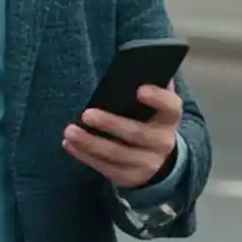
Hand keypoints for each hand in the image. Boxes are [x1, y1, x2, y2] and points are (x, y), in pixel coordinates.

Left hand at [62, 81, 181, 188]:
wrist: (158, 158)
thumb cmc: (149, 119)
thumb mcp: (154, 104)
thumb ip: (149, 85)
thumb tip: (137, 63)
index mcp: (170, 118)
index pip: (171, 106)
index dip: (157, 98)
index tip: (139, 89)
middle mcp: (163, 143)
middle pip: (137, 134)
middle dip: (110, 124)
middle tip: (86, 114)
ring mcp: (148, 164)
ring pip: (117, 155)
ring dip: (90, 143)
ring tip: (70, 131)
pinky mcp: (130, 177)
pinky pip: (105, 168)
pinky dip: (85, 156)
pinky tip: (70, 144)